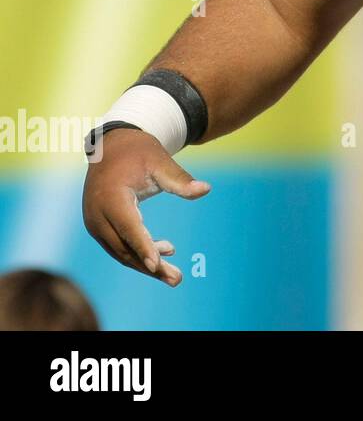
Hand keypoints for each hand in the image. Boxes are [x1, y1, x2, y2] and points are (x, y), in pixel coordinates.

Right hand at [82, 128, 209, 286]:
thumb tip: (205, 189)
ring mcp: (95, 223)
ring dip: (146, 264)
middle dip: (150, 265)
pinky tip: (166, 251)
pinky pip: (119, 245)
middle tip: (177, 279)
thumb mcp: (160, 161)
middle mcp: (97, 214)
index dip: (143, 246)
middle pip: (125, 247)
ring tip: (174, 275)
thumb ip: (180, 179)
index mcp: (111, 197)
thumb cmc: (139, 152)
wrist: (112, 145)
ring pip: (121, 251)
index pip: (129, 227)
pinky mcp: (98, 226)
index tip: (156, 264)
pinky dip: (140, 251)